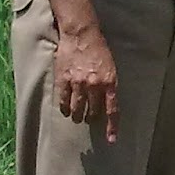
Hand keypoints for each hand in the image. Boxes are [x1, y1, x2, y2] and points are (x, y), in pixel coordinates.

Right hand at [55, 27, 119, 142]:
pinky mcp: (63, 80)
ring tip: (76, 117)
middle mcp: (94, 85)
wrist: (81, 34)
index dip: (112, 126)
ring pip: (76, 109)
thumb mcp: (111, 67)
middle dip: (91, 118)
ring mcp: (77, 83)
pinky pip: (63, 100)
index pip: (112, 109)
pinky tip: (64, 110)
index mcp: (110, 82)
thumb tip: (106, 101)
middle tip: (89, 119)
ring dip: (77, 116)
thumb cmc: (99, 49)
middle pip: (93, 112)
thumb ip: (109, 84)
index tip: (112, 140)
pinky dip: (63, 108)